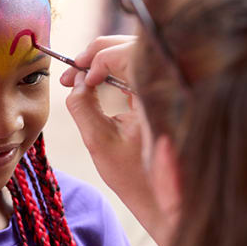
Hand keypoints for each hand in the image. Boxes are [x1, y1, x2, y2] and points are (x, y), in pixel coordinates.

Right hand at [60, 36, 156, 227]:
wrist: (165, 199)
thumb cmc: (135, 177)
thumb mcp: (99, 141)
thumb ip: (83, 106)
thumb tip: (77, 81)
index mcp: (161, 94)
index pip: (126, 54)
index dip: (97, 60)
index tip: (76, 79)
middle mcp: (172, 86)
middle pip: (132, 46)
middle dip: (99, 53)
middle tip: (74, 72)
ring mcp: (172, 90)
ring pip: (138, 54)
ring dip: (107, 60)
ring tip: (82, 78)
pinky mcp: (169, 97)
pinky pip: (143, 70)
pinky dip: (119, 71)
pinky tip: (100, 84)